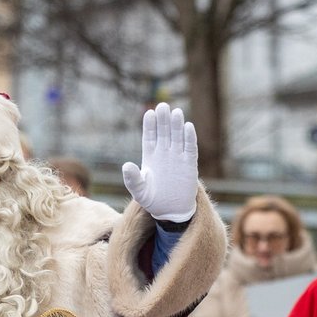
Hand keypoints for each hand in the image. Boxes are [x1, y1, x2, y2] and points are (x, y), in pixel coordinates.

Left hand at [120, 102, 199, 222]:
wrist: (171, 211)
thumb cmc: (153, 200)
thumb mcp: (139, 192)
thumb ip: (132, 180)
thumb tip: (126, 165)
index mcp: (150, 156)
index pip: (150, 136)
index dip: (150, 125)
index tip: (149, 113)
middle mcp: (164, 153)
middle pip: (164, 132)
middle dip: (163, 119)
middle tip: (163, 106)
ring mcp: (178, 157)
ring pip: (177, 136)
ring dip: (177, 125)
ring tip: (176, 112)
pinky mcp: (190, 164)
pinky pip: (190, 148)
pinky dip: (190, 137)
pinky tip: (188, 126)